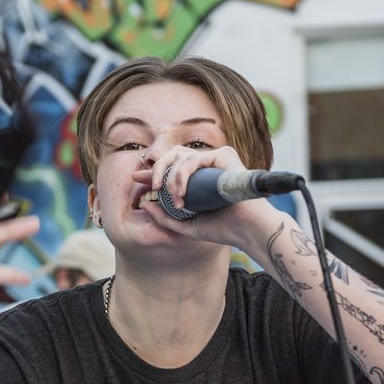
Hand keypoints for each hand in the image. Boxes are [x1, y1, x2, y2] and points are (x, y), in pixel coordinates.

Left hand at [132, 144, 281, 248]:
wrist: (246, 229)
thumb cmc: (222, 228)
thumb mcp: (185, 225)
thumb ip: (164, 216)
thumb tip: (144, 203)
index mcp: (199, 177)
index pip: (171, 167)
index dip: (153, 171)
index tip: (136, 178)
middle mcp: (206, 165)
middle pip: (172, 155)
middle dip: (157, 169)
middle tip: (153, 188)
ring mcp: (215, 158)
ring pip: (180, 156)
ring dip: (171, 180)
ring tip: (177, 200)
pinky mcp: (224, 154)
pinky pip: (193, 159)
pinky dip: (182, 176)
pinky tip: (183, 194)